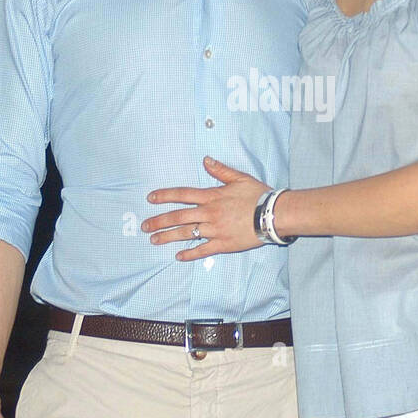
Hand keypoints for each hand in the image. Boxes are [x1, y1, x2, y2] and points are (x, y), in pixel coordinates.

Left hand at [143, 156, 270, 259]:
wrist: (273, 214)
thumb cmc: (258, 195)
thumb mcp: (240, 178)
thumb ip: (221, 170)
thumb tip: (205, 160)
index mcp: (212, 196)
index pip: (182, 195)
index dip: (165, 196)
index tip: (150, 199)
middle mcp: (209, 213)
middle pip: (178, 217)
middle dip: (159, 221)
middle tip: (145, 226)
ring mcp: (215, 230)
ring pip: (186, 234)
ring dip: (168, 237)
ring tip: (154, 240)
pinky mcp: (223, 244)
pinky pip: (202, 250)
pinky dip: (189, 254)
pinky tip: (178, 256)